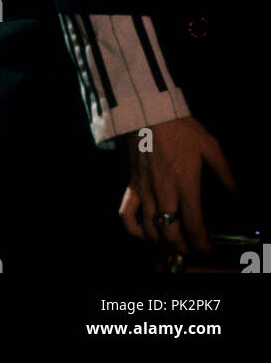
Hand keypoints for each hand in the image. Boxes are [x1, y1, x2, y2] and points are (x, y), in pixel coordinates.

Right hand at [118, 115, 236, 259]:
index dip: (201, 244)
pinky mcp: (131, 185)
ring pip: (150, 230)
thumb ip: (224, 172)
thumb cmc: (180, 127)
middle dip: (183, 249)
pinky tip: (143, 234)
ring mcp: (145, 190)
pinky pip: (126, 215)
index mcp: (185, 184)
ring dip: (161, 245)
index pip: (193, 225)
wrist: (148, 111)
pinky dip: (133, 230)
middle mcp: (164, 192)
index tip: (206, 249)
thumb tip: (237, 193)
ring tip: (171, 247)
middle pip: (171, 234)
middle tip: (191, 250)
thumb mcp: (210, 145)